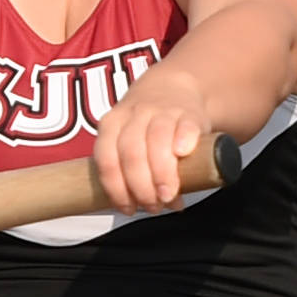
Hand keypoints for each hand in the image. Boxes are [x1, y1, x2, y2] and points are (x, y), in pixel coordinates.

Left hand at [88, 73, 225, 215]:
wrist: (175, 87)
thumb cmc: (147, 127)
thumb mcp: (128, 140)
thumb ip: (131, 173)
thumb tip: (145, 208)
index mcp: (111, 124)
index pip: (107, 159)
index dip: (117, 189)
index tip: (129, 208)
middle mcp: (134, 115)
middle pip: (131, 152)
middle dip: (141, 186)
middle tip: (153, 206)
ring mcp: (162, 111)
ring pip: (157, 140)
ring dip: (162, 173)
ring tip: (169, 196)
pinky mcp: (189, 112)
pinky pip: (184, 126)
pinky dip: (183, 141)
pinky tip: (183, 155)